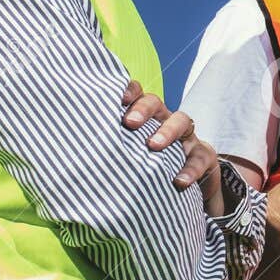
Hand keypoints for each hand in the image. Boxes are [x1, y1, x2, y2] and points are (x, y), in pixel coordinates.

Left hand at [121, 79, 224, 217]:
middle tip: (130, 123)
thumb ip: (114, 153)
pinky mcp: (203, 156)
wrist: (187, 187)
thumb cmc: (150, 169)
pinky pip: (199, 158)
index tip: (117, 99)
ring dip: (167, 131)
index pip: (137, 96)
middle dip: (143, 110)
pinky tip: (179, 181)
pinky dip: (189, 169)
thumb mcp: (133, 158)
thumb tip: (76, 162)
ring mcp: (186, 137)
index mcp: (146, 119)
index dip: (129, 92)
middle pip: (156, 104)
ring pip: (181, 121)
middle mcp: (165, 121)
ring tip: (154, 146)